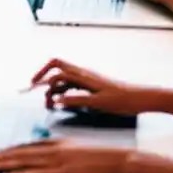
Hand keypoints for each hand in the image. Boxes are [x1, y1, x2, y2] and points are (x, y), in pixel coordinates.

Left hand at [0, 138, 133, 172]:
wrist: (116, 160)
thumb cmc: (100, 156)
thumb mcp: (76, 148)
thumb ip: (60, 149)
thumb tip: (47, 155)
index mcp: (57, 142)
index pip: (28, 146)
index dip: (11, 150)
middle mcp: (53, 149)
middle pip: (21, 152)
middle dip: (1, 157)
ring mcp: (56, 160)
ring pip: (23, 162)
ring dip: (3, 165)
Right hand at [29, 58, 150, 115]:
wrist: (141, 98)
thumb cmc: (122, 100)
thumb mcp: (97, 103)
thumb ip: (75, 100)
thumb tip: (56, 100)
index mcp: (83, 75)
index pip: (56, 67)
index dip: (41, 74)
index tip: (31, 86)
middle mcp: (83, 74)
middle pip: (57, 68)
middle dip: (44, 78)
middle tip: (37, 93)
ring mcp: (87, 79)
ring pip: (64, 79)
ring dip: (54, 89)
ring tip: (50, 105)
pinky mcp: (92, 86)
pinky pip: (72, 86)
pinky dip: (64, 93)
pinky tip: (63, 103)